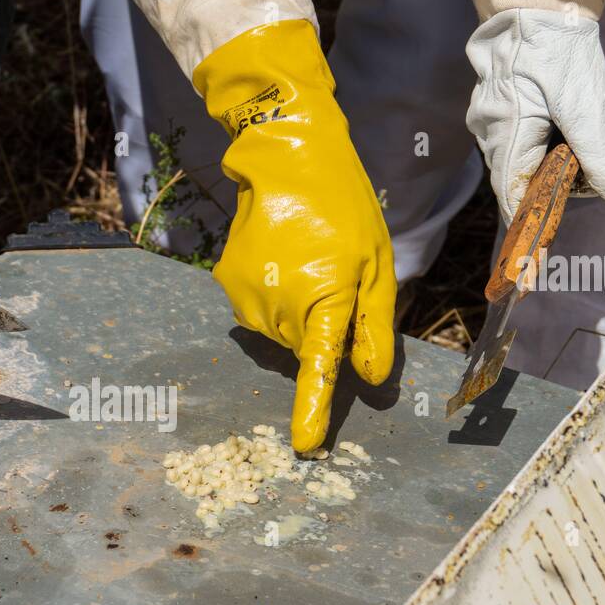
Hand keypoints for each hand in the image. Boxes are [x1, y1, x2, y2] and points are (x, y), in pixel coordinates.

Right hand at [193, 20, 396, 452]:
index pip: (318, 367)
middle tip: (334, 277)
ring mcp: (247, 295)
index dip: (314, 409)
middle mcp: (278, 304)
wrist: (283, 157)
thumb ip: (373, 325)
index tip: (306, 447)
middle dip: (318, 328)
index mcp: (323, 299)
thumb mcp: (376, 264)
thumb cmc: (342, 207)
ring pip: (278, 331)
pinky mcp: (228, 283)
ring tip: (304, 261)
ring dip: (294, 311)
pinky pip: (257, 310)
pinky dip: (272, 297)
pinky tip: (280, 258)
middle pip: (301, 347)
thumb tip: (370, 378)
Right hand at [466, 9, 604, 224]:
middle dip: (559, 175)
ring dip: (558, 152)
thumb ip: (601, 151)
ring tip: (579, 126)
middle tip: (590, 153)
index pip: (513, 196)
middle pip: (523, 176)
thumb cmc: (557, 46)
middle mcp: (488, 131)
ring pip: (527, 154)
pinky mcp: (502, 103)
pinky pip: (526, 133)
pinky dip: (551, 134)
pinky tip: (567, 114)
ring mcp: (491, 116)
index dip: (541, 212)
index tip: (565, 214)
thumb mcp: (586, 101)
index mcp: (501, 135)